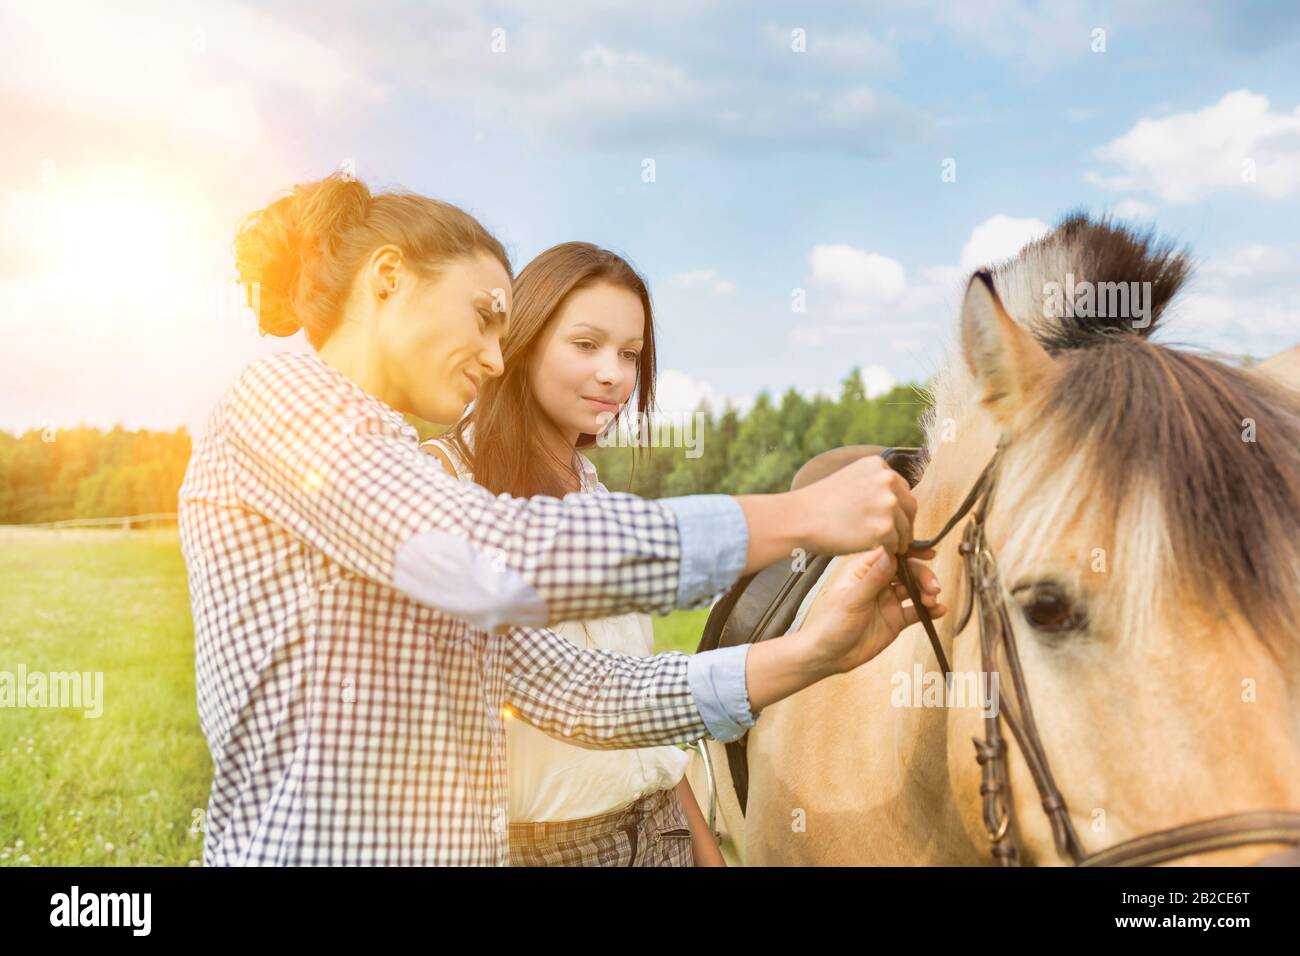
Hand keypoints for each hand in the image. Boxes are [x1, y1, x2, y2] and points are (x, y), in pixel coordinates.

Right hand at [790, 456, 916, 556]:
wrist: (799, 518)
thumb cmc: (818, 504)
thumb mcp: (849, 480)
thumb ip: (872, 485)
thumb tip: (892, 502)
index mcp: (878, 465)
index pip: (902, 489)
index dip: (898, 507)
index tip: (893, 519)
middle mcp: (887, 480)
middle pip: (910, 507)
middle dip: (904, 524)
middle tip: (897, 538)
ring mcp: (887, 504)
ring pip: (905, 528)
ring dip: (898, 540)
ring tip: (886, 547)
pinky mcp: (885, 528)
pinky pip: (896, 545)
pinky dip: (889, 551)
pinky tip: (876, 551)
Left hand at [799, 547, 946, 674]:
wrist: (828, 656)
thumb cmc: (831, 624)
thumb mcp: (852, 600)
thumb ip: (874, 579)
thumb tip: (892, 554)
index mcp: (863, 570)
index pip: (890, 554)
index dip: (910, 551)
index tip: (929, 552)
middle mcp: (878, 582)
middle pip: (907, 571)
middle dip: (923, 576)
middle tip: (933, 588)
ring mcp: (888, 601)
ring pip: (915, 590)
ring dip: (928, 592)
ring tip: (933, 602)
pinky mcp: (895, 619)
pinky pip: (916, 611)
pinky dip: (930, 610)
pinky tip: (939, 611)